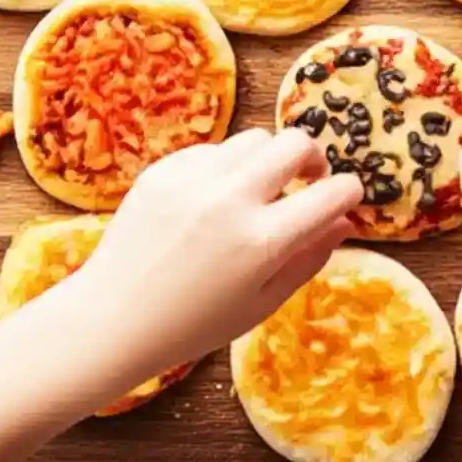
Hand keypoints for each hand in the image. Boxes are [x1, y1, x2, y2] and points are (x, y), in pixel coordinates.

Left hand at [76, 128, 362, 369]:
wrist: (112, 319)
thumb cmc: (195, 323)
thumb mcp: (264, 301)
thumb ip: (310, 257)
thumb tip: (345, 221)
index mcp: (263, 241)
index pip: (331, 194)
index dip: (349, 192)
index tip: (346, 197)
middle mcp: (231, 201)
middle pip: (295, 144)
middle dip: (315, 159)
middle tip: (308, 182)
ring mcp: (193, 180)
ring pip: (255, 139)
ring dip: (270, 160)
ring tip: (259, 190)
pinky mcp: (163, 170)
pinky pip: (214, 150)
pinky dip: (228, 168)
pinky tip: (215, 199)